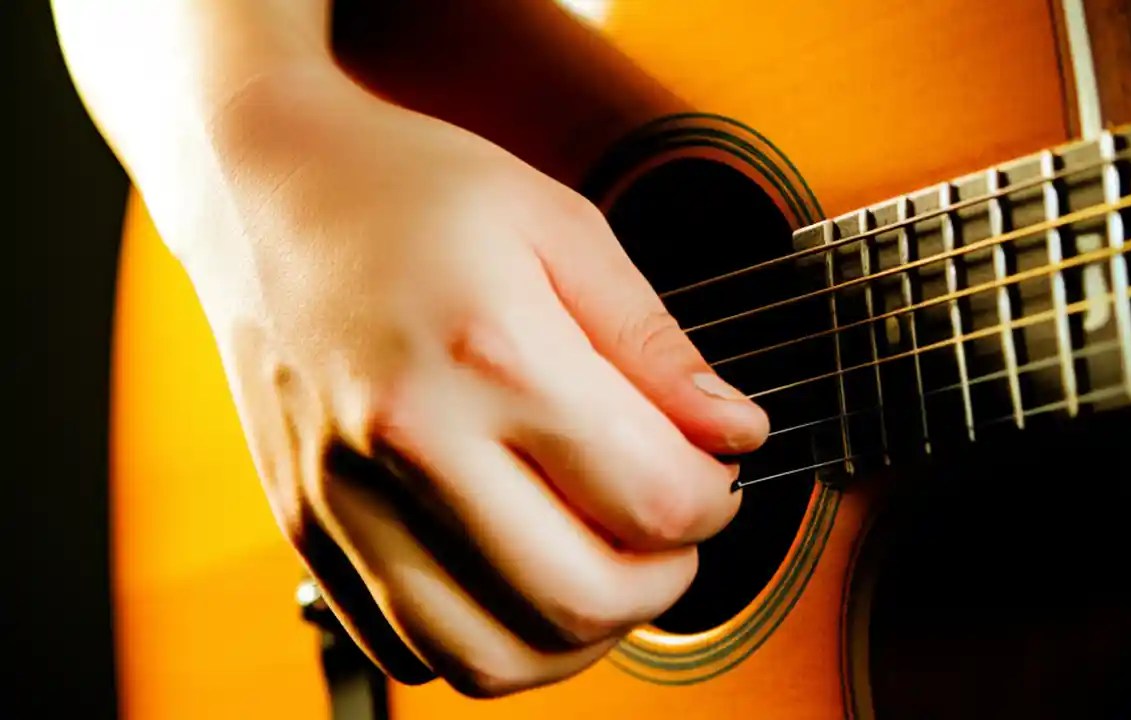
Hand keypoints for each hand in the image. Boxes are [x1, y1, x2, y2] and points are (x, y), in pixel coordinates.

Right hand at [170, 68, 768, 695]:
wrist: (261, 194)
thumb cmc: (410, 192)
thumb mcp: (560, 227)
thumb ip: (655, 344)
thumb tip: (735, 433)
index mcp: (490, 351)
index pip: (651, 496)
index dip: (716, 499)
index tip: (716, 469)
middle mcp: (408, 440)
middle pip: (580, 599)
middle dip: (665, 581)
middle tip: (673, 524)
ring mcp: (344, 498)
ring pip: (493, 658)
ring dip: (580, 635)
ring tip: (605, 565)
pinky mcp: (305, 530)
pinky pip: (409, 650)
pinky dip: (486, 642)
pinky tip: (516, 578)